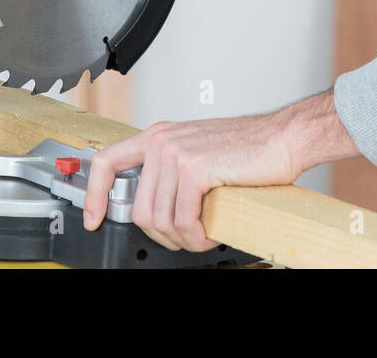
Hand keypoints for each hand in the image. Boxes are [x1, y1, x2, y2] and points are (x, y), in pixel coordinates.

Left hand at [82, 113, 301, 252]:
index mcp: (159, 136)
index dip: (94, 195)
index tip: (94, 219)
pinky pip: (183, 220)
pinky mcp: (195, 168)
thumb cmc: (248, 150)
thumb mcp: (198, 153)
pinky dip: (197, 236)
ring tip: (203, 235)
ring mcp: (177, 153)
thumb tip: (155, 209)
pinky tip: (210, 232)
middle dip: (162, 235)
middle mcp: (162, 141)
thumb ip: (171, 173)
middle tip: (185, 239)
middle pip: (139, 209)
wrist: (282, 139)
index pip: (107, 161)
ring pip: (160, 219)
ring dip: (183, 239)